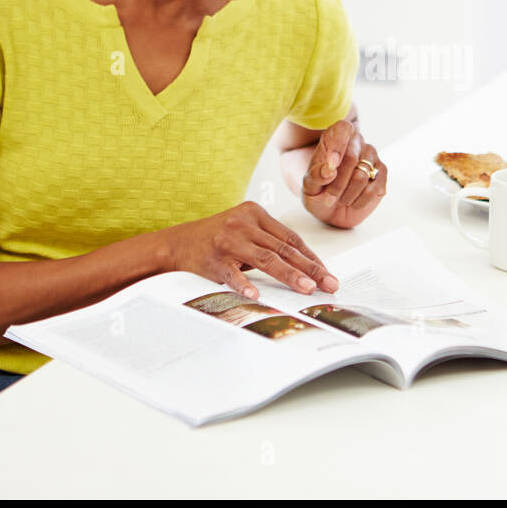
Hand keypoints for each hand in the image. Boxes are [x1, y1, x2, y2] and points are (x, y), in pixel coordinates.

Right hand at [164, 201, 337, 298]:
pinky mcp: (213, 259)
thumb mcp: (245, 230)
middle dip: (309, 268)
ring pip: (265, 259)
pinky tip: (256, 293)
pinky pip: (232, 274)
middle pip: (283, 248)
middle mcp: (243, 224)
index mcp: (255, 213)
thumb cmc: (217, 237)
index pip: (290, 237)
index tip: (326, 273)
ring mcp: (228, 240)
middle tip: (328, 283)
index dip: (311, 257)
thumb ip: (269, 241)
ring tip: (307, 288)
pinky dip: (244, 284)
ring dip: (289, 275)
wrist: (178, 242)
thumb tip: (304, 265)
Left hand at [301, 119, 387, 228]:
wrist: (331, 210)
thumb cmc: (319, 192)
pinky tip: (353, 202)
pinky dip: (359, 201)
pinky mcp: (381, 173)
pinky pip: (373, 189)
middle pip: (351, 157)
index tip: (331, 167)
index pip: (342, 129)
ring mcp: (371, 156)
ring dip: (347, 194)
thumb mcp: (308, 186)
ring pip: (361, 175)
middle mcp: (355, 142)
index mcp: (334, 137)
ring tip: (340, 199)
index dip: (338, 146)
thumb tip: (329, 170)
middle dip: (337, 183)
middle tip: (328, 198)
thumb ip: (315, 176)